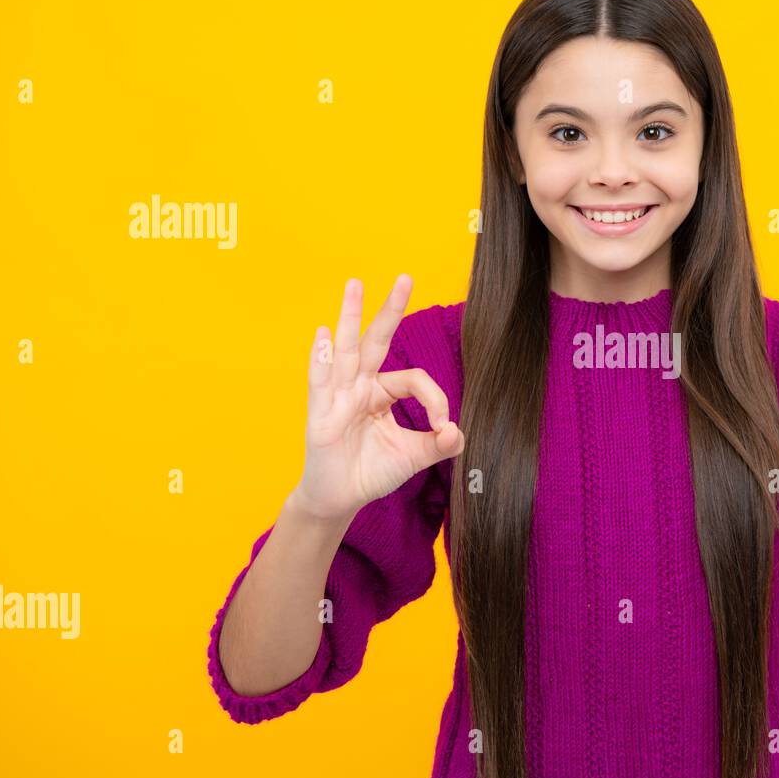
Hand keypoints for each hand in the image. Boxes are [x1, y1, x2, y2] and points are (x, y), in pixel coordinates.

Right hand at [290, 274, 464, 521]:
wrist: (340, 499)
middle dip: (390, 310)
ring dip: (351, 316)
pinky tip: (324, 335)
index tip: (443, 427)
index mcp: (382, 392)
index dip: (434, 398)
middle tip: (406, 278)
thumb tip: (457, 432)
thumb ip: (437, 444)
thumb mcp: (412, 456)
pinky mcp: (321, 415)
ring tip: (355, 284)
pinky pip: (321, 382)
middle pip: (376, 341)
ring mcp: (338, 397)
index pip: (414, 379)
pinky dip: (321, 358)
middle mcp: (359, 386)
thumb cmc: (371, 472)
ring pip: (347, 350)